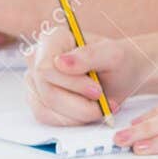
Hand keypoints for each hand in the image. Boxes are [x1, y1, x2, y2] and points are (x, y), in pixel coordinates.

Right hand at [25, 23, 153, 124]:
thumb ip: (89, 56)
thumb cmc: (119, 61)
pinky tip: (90, 112)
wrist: (122, 76)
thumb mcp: (114, 55)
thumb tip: (60, 62)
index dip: (72, 84)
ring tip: (101, 107)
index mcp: (53, 38)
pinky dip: (72, 120)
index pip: (45, 68)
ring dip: (77, 114)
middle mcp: (37, 57)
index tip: (97, 90)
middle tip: (104, 101)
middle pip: (47, 91)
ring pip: (45, 108)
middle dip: (79, 103)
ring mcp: (34, 80)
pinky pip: (47, 117)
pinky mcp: (37, 99)